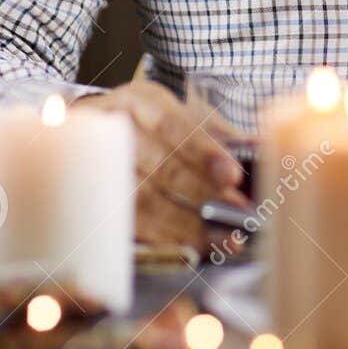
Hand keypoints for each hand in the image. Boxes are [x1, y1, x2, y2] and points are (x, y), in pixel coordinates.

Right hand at [77, 79, 243, 252]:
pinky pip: (126, 222)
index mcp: (141, 101)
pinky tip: (189, 246)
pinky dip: (160, 236)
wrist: (89, 134)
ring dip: (183, 223)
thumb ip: (217, 134)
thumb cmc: (148, 127)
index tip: (233, 176)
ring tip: (219, 237)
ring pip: (139, 198)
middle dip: (199, 192)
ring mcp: (94, 163)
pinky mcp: (90, 196)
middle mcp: (113, 128)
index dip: (203, 152)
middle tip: (234, 212)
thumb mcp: (180, 116)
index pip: (173, 126)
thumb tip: (258, 146)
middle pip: (156, 164)